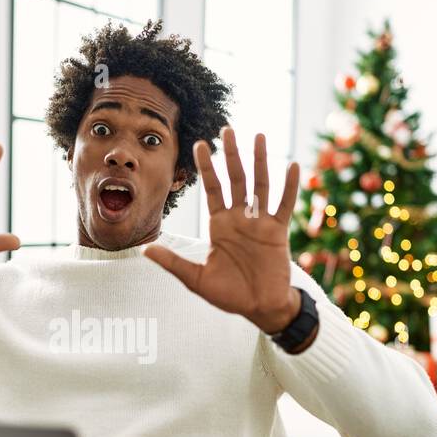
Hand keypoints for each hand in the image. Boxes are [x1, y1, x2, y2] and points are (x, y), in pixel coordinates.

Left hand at [145, 128, 301, 332]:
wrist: (260, 308)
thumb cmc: (229, 294)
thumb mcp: (196, 279)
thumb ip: (173, 262)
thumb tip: (144, 250)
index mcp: (219, 225)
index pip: (212, 189)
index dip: (206, 168)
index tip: (199, 144)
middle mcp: (240, 218)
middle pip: (235, 179)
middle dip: (231, 155)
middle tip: (227, 129)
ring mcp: (260, 223)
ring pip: (260, 185)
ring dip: (260, 161)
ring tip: (257, 136)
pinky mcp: (278, 232)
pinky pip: (284, 204)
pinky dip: (288, 186)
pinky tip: (292, 166)